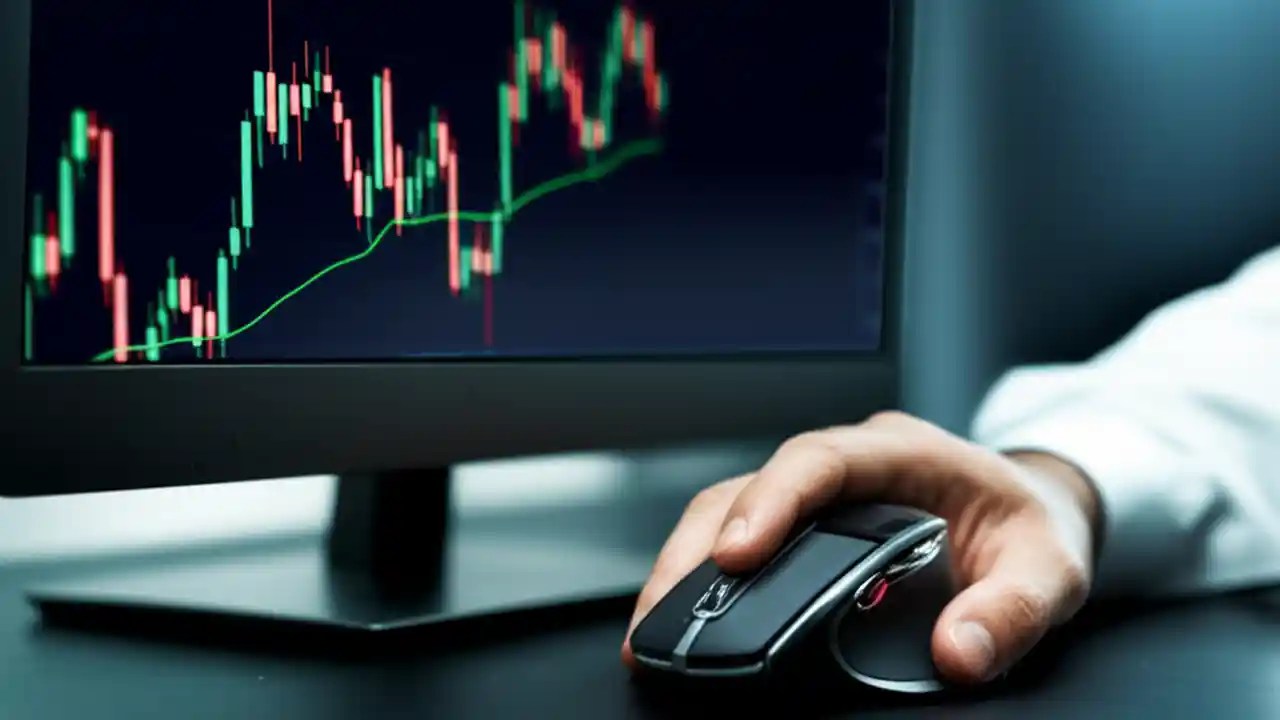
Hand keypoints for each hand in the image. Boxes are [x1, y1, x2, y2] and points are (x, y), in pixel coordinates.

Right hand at [620, 411, 1101, 683]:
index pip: (819, 460)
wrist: (1030, 513)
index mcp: (902, 451)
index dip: (770, 501)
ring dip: (685, 563)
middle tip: (662, 611)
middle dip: (699, 546)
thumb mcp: (1050, 570)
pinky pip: (738, 537)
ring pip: (728, 509)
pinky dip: (702, 576)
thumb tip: (956, 653)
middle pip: (750, 485)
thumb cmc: (1030, 527)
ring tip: (652, 626)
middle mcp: (847, 464)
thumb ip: (1013, 611)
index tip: (736, 554)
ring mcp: (818, 493)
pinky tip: (682, 617)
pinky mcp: (802, 525)